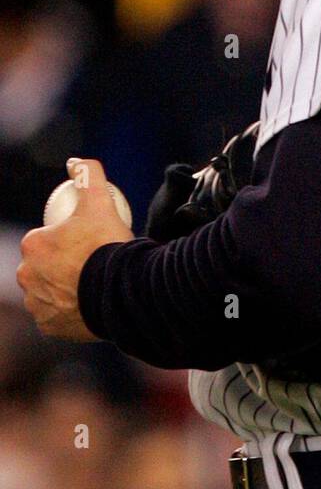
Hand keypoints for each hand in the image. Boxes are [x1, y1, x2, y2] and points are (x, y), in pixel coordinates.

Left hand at [17, 158, 133, 340]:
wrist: (124, 292)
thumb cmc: (108, 247)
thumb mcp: (100, 202)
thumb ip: (88, 175)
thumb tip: (74, 161)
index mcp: (33, 247)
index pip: (41, 240)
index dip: (60, 239)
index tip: (82, 241)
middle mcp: (27, 278)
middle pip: (40, 267)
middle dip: (56, 265)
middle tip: (86, 263)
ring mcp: (38, 305)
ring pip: (46, 293)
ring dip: (59, 289)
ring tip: (87, 285)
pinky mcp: (50, 327)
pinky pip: (56, 317)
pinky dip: (67, 312)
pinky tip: (85, 305)